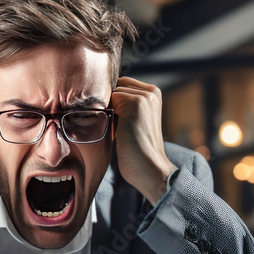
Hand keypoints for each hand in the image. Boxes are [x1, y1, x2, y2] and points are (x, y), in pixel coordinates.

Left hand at [109, 77, 176, 204]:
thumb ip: (123, 108)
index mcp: (154, 95)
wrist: (148, 168)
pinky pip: (109, 98)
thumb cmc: (136, 152)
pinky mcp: (136, 102)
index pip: (122, 86)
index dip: (111, 101)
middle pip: (115, 86)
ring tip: (108, 127)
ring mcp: (144, 95)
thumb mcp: (131, 123)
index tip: (108, 118)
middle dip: (107, 101)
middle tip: (105, 123)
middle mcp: (152, 91)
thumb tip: (100, 100)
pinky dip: (103, 112)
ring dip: (104, 107)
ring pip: (111, 92)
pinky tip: (107, 127)